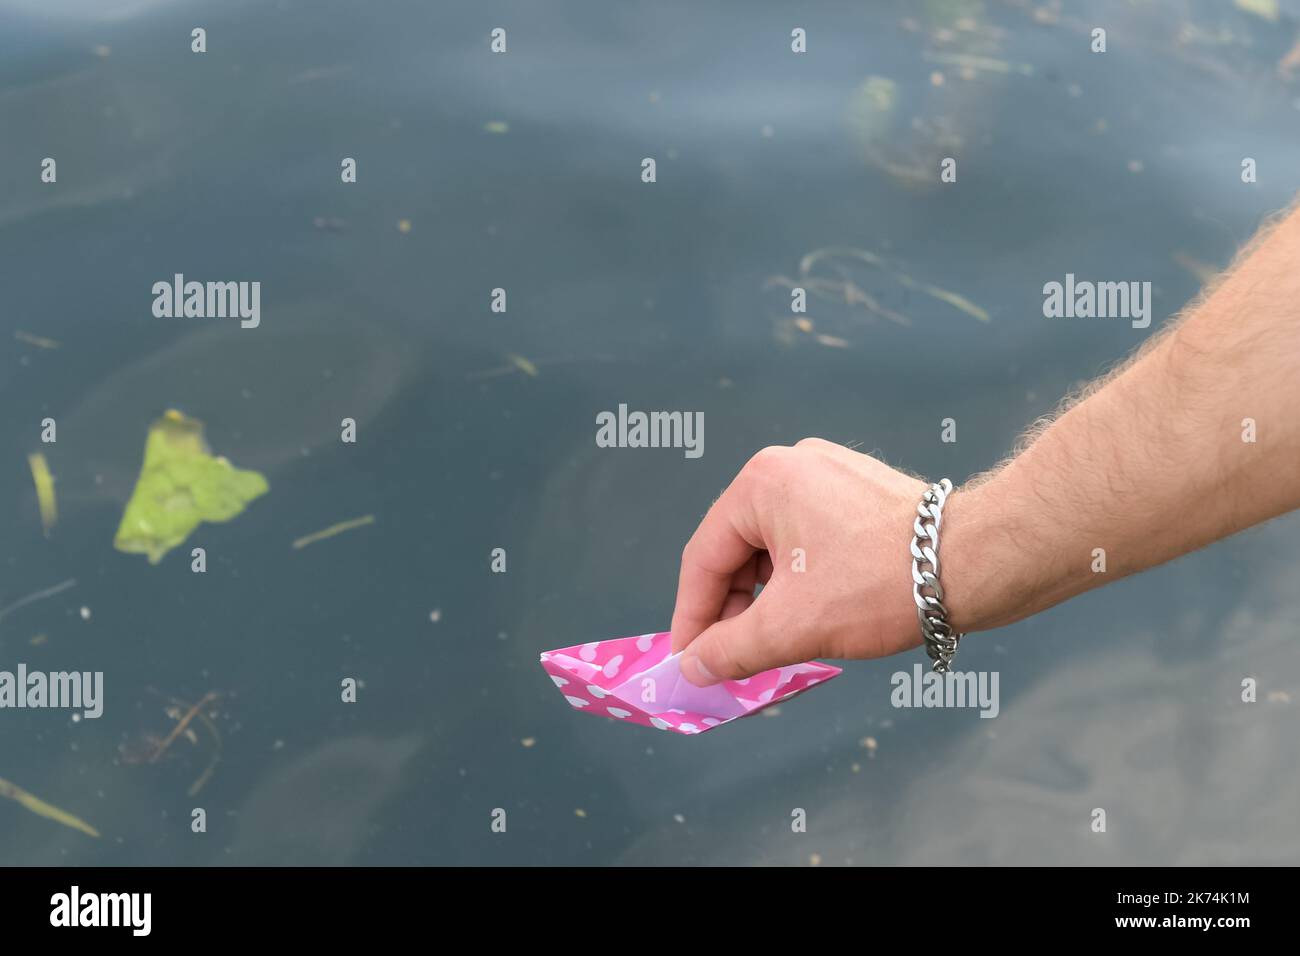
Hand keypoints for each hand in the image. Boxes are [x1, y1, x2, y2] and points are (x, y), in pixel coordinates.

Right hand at [669, 438, 932, 685]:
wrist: (976, 562)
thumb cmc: (880, 584)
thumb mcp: (792, 625)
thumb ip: (730, 648)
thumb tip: (692, 667)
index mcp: (762, 483)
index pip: (704, 558)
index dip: (693, 616)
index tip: (688, 660)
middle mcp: (790, 466)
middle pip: (738, 550)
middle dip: (734, 610)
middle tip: (732, 660)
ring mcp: (828, 475)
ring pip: (774, 548)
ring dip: (767, 599)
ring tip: (774, 644)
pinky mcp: (859, 492)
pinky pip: (808, 540)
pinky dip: (799, 580)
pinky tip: (809, 615)